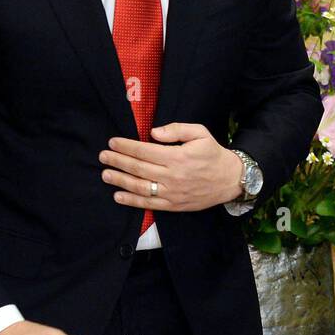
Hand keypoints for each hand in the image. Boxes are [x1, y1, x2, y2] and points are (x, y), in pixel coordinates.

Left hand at [99, 122, 243, 211]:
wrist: (231, 180)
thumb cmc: (213, 154)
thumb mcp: (200, 133)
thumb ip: (177, 129)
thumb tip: (153, 132)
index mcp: (178, 157)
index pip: (144, 150)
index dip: (126, 146)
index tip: (112, 142)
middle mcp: (173, 176)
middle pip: (138, 168)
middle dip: (117, 161)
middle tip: (103, 156)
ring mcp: (172, 193)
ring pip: (140, 187)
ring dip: (120, 180)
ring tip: (106, 174)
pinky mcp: (173, 205)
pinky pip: (149, 204)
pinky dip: (131, 201)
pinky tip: (118, 195)